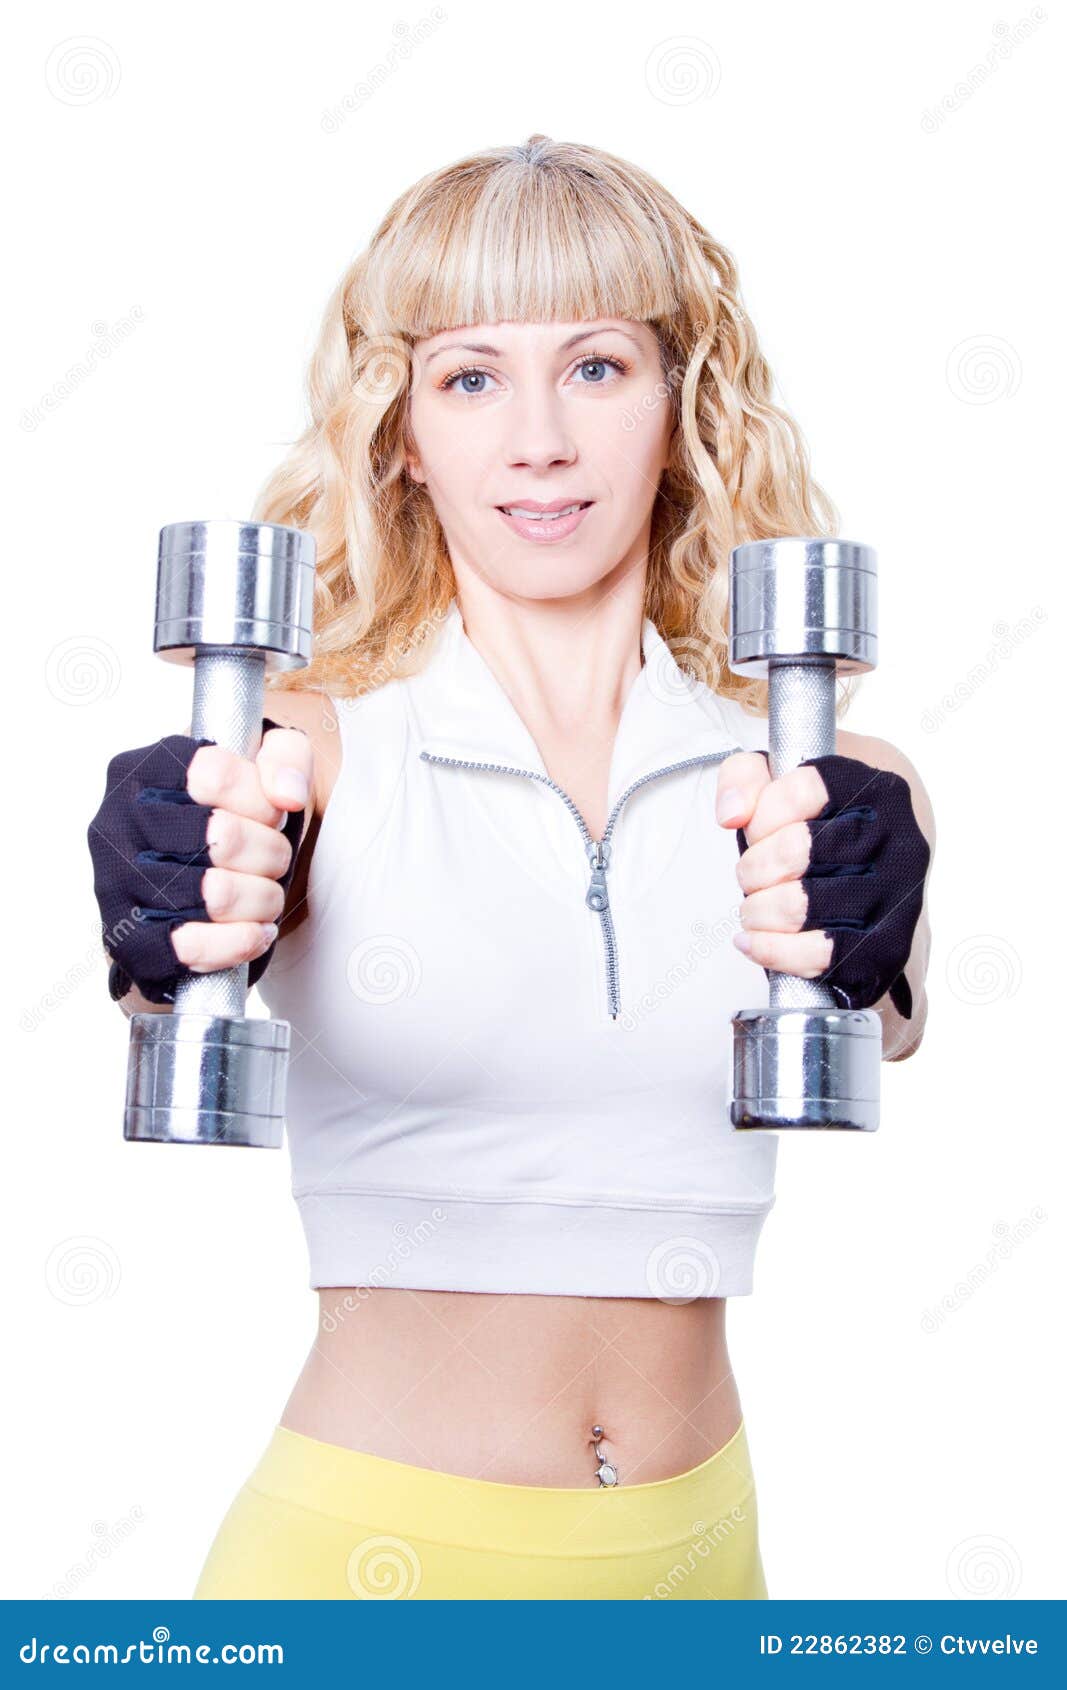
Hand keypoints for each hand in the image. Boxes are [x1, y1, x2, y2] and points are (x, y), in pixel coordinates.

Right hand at [89, 718, 312, 1003]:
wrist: (193, 886)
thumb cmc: (231, 819)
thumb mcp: (263, 766)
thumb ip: (286, 757)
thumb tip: (287, 795)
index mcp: (142, 771)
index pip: (215, 774)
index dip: (262, 800)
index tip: (272, 814)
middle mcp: (116, 824)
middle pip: (222, 836)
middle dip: (271, 852)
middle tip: (273, 859)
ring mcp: (114, 885)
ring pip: (217, 894)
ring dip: (264, 898)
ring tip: (265, 895)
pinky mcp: (126, 941)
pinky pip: (192, 947)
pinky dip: (240, 941)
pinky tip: (255, 931)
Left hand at [715, 749, 930, 1015]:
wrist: (872, 882)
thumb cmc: (818, 831)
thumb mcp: (779, 783)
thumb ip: (744, 776)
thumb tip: (731, 814)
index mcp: (878, 792)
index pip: (803, 790)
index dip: (762, 815)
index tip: (756, 832)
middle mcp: (899, 842)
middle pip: (795, 849)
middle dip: (752, 868)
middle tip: (749, 877)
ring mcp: (898, 899)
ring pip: (798, 905)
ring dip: (756, 911)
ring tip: (753, 910)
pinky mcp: (888, 949)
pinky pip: (816, 954)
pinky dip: (770, 949)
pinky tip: (754, 941)